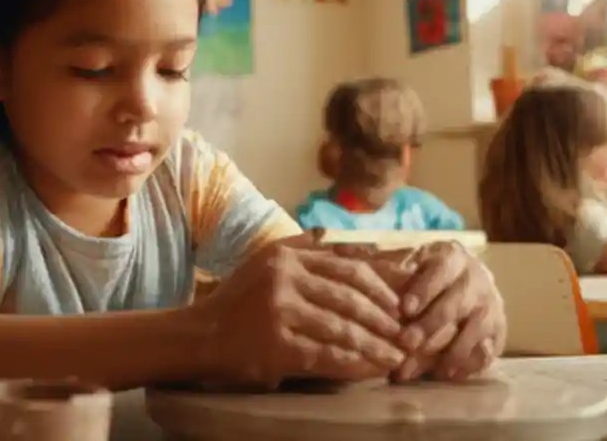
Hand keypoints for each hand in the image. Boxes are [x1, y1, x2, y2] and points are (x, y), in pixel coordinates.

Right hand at [189, 233, 406, 388]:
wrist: (200, 334)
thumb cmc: (236, 300)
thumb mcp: (262, 260)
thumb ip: (297, 245)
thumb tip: (332, 235)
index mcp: (286, 256)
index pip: (347, 267)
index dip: (380, 288)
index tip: (400, 305)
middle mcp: (284, 277)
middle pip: (350, 297)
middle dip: (383, 319)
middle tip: (406, 334)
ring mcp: (280, 310)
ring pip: (343, 327)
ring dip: (375, 344)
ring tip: (396, 356)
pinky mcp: (277, 344)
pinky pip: (326, 354)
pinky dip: (353, 364)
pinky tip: (370, 370)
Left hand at [389, 242, 506, 382]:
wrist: (467, 282)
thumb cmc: (425, 272)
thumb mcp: (410, 259)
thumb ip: (390, 263)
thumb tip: (358, 260)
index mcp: (453, 256)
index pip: (441, 270)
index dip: (424, 289)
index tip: (404, 307)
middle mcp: (477, 279)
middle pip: (456, 303)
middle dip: (430, 325)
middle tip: (407, 343)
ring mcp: (491, 306)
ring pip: (475, 329)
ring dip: (450, 350)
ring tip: (423, 368)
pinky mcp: (498, 332)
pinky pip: (488, 350)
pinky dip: (469, 364)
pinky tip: (447, 374)